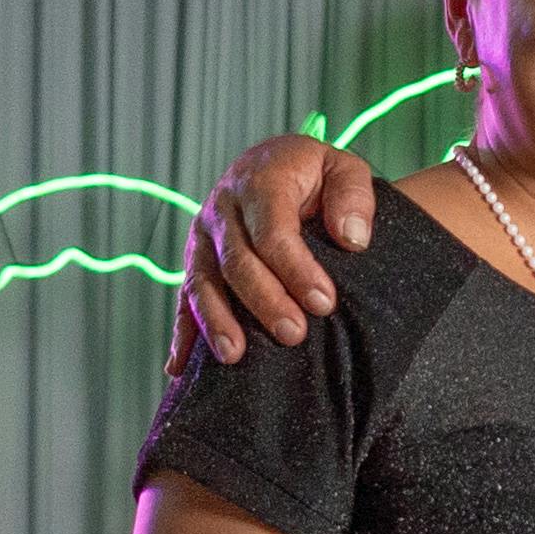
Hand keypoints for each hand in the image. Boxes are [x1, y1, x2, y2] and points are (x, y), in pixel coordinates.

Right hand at [181, 137, 379, 362]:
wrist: (277, 166)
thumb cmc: (316, 175)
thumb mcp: (344, 169)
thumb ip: (353, 197)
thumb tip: (352, 239)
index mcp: (258, 182)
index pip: (272, 230)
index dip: (295, 268)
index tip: (323, 302)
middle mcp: (222, 209)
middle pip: (236, 260)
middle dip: (264, 300)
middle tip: (293, 334)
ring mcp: (203, 238)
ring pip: (202, 281)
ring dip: (216, 321)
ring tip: (235, 356)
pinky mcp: (196, 262)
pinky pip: (185, 298)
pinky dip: (182, 333)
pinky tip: (181, 368)